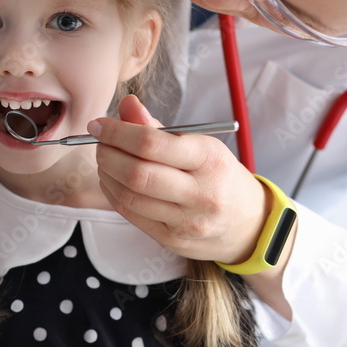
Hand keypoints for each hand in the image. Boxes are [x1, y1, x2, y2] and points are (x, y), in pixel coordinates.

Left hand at [91, 94, 268, 264]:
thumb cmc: (218, 176)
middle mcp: (201, 194)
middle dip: (108, 154)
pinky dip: (113, 193)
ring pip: (130, 197)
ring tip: (104, 159)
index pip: (153, 144)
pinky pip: (132, 215)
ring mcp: (186, 222)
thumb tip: (126, 106)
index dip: (118, 132)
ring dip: (106, 174)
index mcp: (209, 160)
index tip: (99, 124)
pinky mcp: (172, 240)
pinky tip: (111, 180)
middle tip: (99, 142)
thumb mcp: (200, 145)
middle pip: (138, 174)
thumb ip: (159, 128)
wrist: (247, 225)